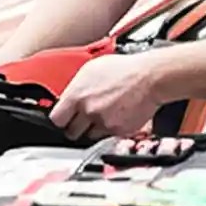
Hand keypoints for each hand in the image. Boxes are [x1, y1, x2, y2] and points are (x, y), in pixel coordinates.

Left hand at [49, 54, 163, 140]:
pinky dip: (111, 129)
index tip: (64, 119)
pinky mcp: (118, 131)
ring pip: (90, 135)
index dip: (61, 120)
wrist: (149, 77)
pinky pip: (108, 136)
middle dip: (76, 127)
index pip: (56, 120)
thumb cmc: (123, 69)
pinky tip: (116, 115)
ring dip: (94, 128)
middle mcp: (88, 111)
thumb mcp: (91, 70)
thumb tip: (66, 99)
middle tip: (84, 119)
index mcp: (77, 95)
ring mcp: (103, 123)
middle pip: (71, 132)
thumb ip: (75, 88)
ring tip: (105, 113)